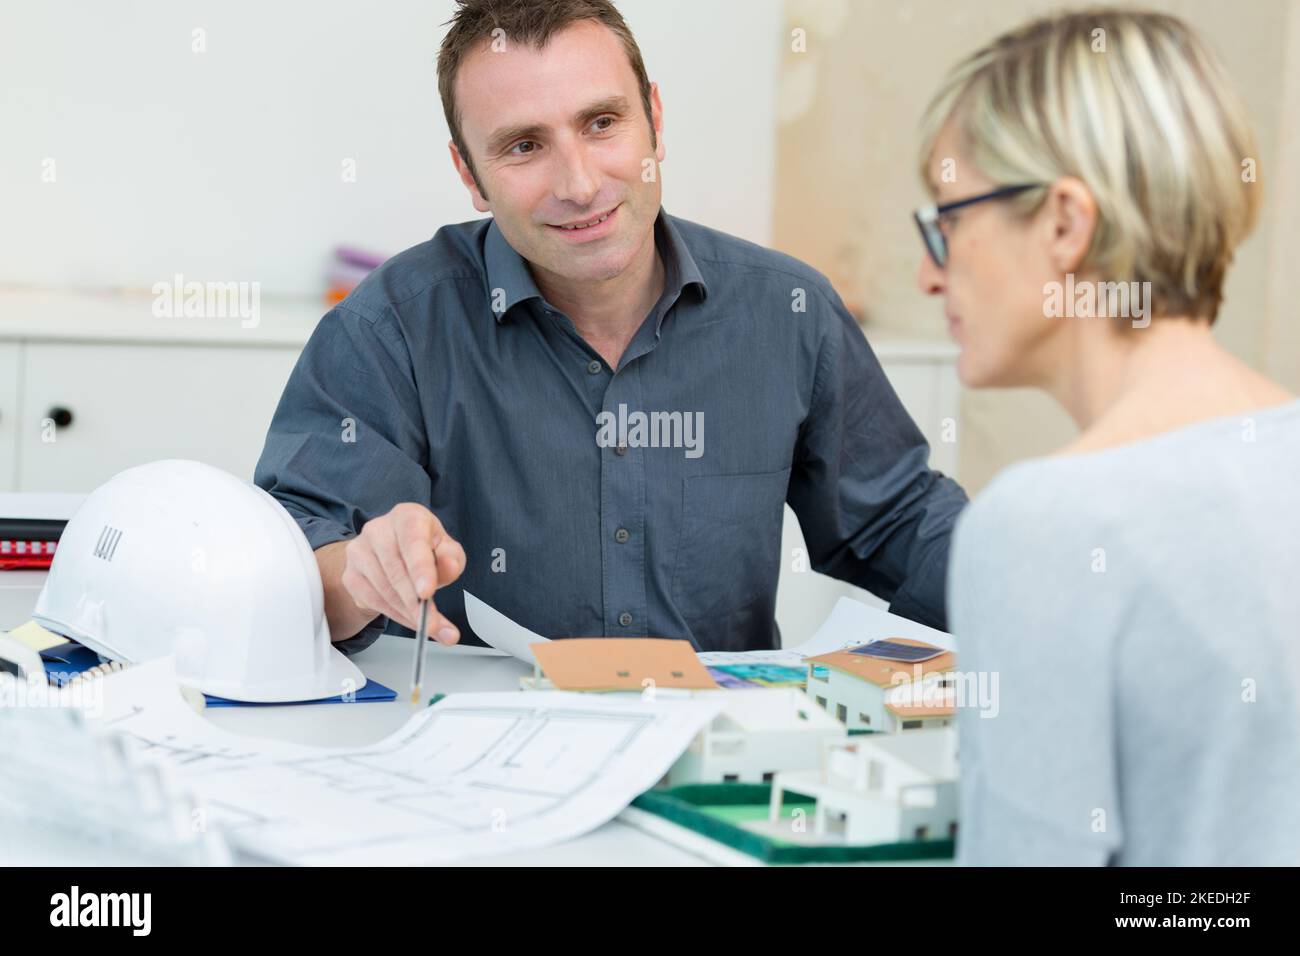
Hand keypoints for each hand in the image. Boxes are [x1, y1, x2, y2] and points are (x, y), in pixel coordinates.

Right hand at [339, 503, 465, 642]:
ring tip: (430, 625)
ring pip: (384, 590)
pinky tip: (412, 620)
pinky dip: (396, 616)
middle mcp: (378, 529)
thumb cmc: (424, 549)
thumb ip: (451, 559)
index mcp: (407, 516)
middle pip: (396, 570)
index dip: (420, 568)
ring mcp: (359, 551)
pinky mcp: (350, 575)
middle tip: (435, 625)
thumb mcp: (446, 551)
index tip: (427, 592)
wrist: (392, 554)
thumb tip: (450, 566)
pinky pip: (374, 601)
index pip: (412, 540)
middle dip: (417, 603)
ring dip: (409, 613)